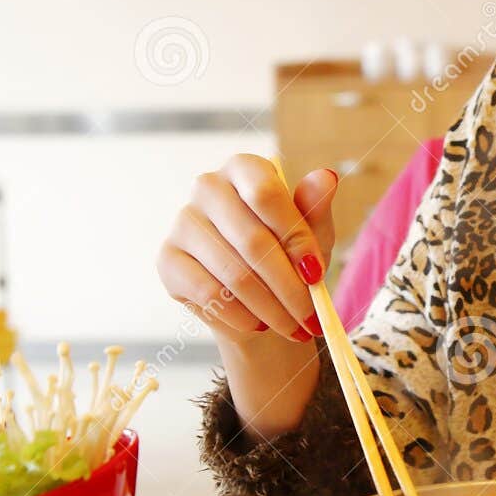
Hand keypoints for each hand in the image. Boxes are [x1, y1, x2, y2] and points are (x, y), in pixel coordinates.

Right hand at [158, 155, 338, 340]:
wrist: (256, 297)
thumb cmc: (287, 255)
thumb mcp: (313, 233)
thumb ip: (316, 208)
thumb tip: (327, 177)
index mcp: (244, 169)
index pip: (267, 194)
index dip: (295, 237)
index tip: (317, 273)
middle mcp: (208, 187)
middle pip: (253, 241)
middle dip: (289, 288)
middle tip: (311, 318)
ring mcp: (184, 221)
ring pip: (234, 273)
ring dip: (270, 309)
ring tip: (292, 327)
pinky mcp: (168, 258)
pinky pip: (209, 293)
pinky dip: (241, 315)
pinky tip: (258, 324)